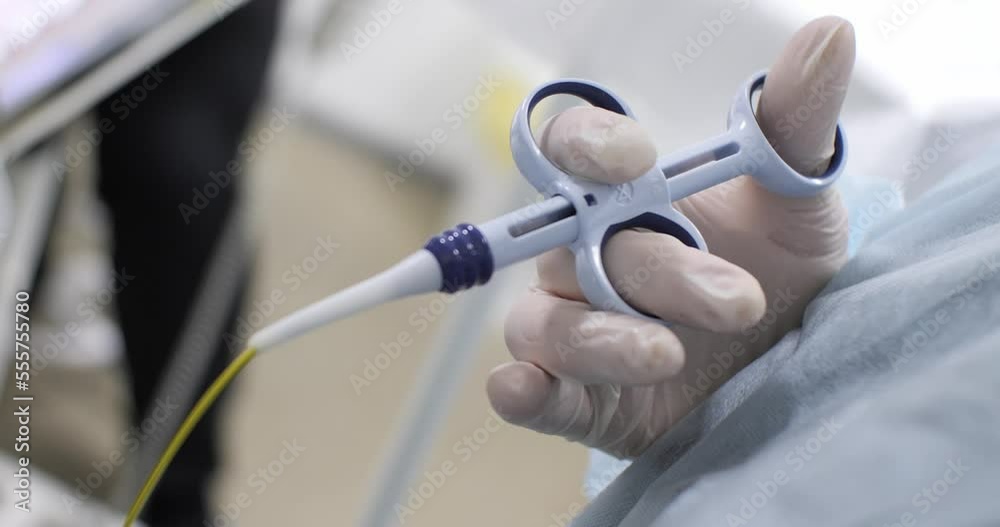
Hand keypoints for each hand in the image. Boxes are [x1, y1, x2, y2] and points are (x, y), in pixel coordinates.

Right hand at [487, 17, 854, 457]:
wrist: (789, 364)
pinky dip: (521, 390)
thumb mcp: (797, 202)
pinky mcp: (583, 399)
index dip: (588, 145)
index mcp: (625, 196)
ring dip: (599, 337)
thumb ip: (796, 125)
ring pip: (546, 322)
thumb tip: (830, 36)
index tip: (633, 159)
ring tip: (667, 354)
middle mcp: (586, 256)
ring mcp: (580, 327)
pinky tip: (524, 389)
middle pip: (578, 248)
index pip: (573, 151)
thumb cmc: (779, 271)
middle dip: (658, 271)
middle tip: (737, 299)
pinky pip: (532, 392)